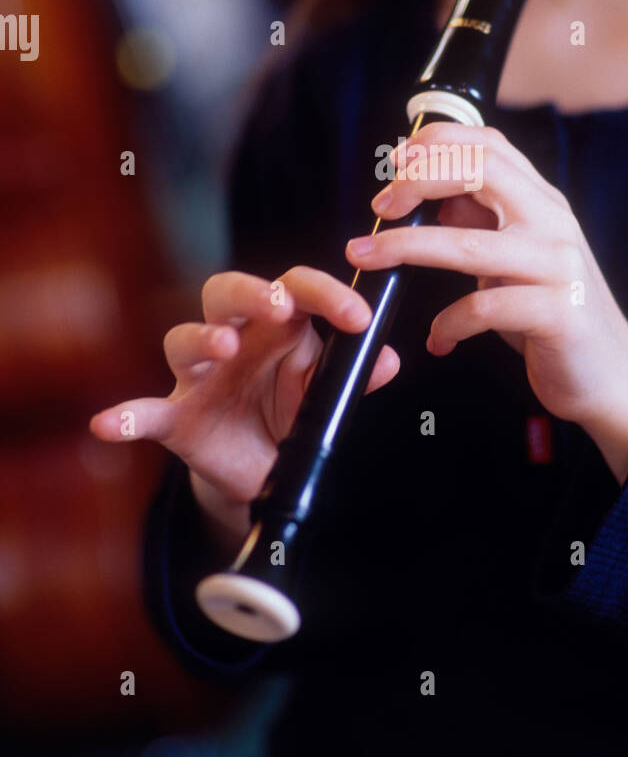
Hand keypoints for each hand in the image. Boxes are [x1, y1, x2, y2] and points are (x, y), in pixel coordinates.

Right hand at [89, 267, 400, 540]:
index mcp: (278, 326)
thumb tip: (389, 360)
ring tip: (224, 347)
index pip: (296, 289)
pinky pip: (145, 412)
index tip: (358, 316)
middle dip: (252, 293)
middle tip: (280, 305)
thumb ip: (354, 376)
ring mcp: (199, 376)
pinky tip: (109, 424)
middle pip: (229, 292)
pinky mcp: (175, 416)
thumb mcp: (327, 395)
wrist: (261, 466)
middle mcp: (235, 339)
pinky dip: (126, 416)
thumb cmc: (292, 411)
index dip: (326, 294)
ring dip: (202, 338)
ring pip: (183, 339)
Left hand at [345, 123, 627, 484]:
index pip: (489, 145)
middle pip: (480, 171)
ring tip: (367, 257)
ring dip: (406, 247)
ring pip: (469, 244)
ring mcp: (558, 267)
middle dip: (417, 181)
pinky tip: (438, 337)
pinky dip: (449, 323)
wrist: (612, 375)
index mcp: (541, 202)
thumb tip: (426, 196)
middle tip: (380, 207)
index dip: (436, 144)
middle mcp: (553, 223)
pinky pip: (485, 309)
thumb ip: (478, 222)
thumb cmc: (554, 314)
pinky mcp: (558, 314)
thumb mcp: (514, 258)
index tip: (395, 163)